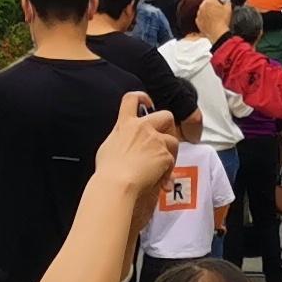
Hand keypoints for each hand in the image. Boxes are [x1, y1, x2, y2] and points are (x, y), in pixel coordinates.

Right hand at [95, 94, 176, 222]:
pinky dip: (168, 171)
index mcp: (125, 124)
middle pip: (165, 115)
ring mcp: (156, 141)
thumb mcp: (108, 147)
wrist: (116, 184)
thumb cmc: (108, 172)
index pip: (132, 99)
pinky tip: (160, 180)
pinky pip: (172, 160)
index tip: (147, 104)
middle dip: (168, 127)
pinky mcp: (165, 154)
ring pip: (173, 140)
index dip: (142, 97)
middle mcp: (142, 128)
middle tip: (164, 138)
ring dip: (170, 152)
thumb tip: (123, 140)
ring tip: (162, 166)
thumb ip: (119, 138)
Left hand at [195, 0, 232, 44]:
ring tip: (216, 14)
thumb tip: (226, 0)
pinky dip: (206, 16)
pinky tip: (212, 20)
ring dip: (209, 9)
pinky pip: (202, 16)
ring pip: (204, 8)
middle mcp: (202, 6)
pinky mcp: (198, 21)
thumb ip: (227, 1)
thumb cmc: (222, 22)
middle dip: (213, 1)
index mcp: (210, 1)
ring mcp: (199, 14)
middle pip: (207, 0)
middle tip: (220, 4)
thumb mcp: (228, 8)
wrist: (218, 34)